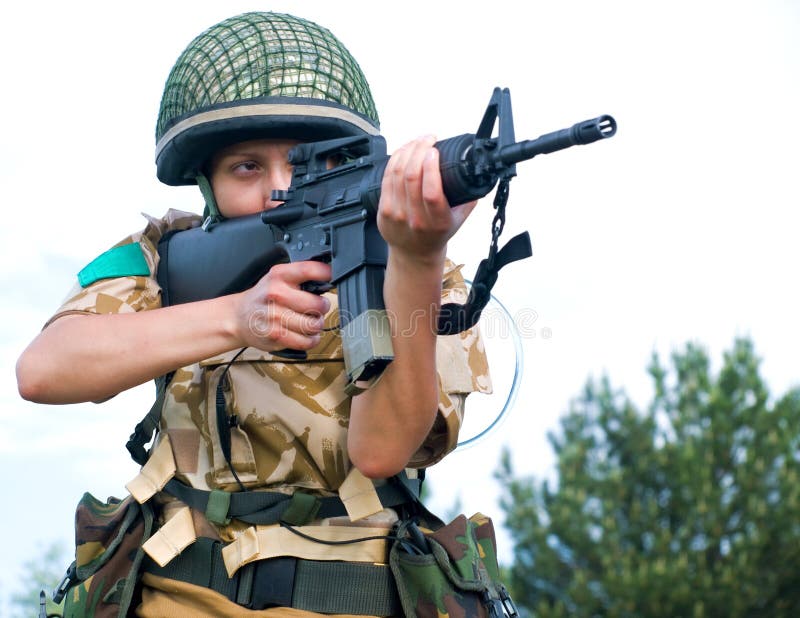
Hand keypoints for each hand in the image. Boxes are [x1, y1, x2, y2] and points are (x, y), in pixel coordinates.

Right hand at [234, 260, 331, 350]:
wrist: (239, 317)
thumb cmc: (264, 298)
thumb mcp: (277, 278)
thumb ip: (301, 276)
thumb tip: (330, 278)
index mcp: (279, 275)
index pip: (309, 270)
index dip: (327, 274)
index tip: (333, 279)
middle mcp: (276, 293)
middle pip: (318, 304)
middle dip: (322, 308)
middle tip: (317, 309)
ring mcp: (275, 315)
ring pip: (314, 325)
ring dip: (316, 326)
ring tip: (309, 322)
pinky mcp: (275, 335)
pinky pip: (305, 341)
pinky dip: (310, 340)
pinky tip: (305, 335)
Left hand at [377, 135, 476, 263]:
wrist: (414, 254)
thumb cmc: (437, 234)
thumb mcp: (459, 219)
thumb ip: (468, 197)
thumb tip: (476, 171)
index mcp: (437, 222)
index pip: (431, 192)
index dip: (431, 167)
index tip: (435, 151)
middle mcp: (416, 219)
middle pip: (411, 177)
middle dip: (419, 150)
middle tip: (428, 140)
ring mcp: (396, 214)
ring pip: (397, 174)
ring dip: (407, 151)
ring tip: (418, 142)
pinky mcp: (383, 210)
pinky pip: (386, 178)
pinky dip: (395, 159)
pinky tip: (404, 151)